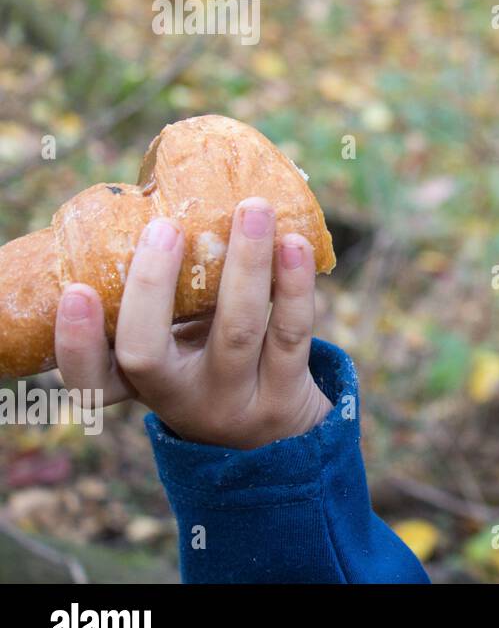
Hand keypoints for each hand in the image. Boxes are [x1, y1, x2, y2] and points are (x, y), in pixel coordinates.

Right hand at [54, 196, 332, 449]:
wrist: (274, 427)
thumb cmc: (210, 360)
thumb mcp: (176, 345)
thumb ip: (163, 300)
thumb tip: (164, 201)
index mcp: (138, 386)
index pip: (89, 379)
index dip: (75, 343)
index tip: (76, 292)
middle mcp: (177, 400)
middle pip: (147, 353)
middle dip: (152, 286)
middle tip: (165, 226)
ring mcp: (233, 400)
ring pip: (236, 331)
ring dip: (245, 264)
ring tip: (254, 208)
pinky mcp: (285, 392)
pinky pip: (291, 332)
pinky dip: (294, 284)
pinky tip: (294, 242)